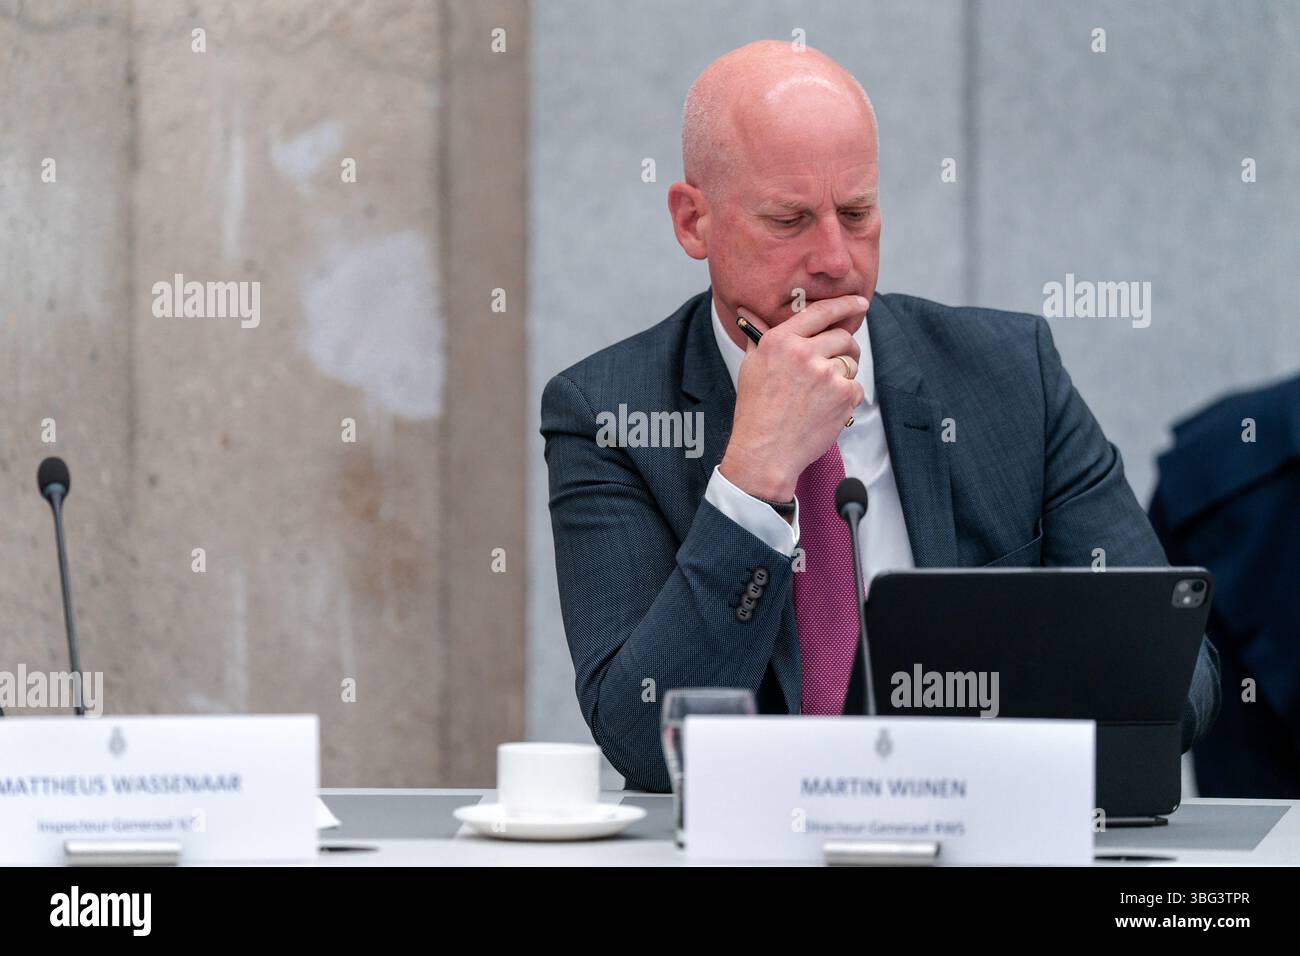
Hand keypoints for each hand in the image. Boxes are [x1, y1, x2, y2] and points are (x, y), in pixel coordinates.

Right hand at [719, 294, 867, 501]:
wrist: (765, 451)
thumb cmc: (756, 411)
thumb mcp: (751, 367)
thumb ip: (758, 337)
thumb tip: (748, 314)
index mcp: (780, 341)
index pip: (820, 312)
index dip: (844, 304)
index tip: (859, 303)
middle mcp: (804, 352)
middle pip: (842, 337)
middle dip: (845, 348)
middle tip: (838, 363)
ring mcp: (826, 373)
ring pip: (850, 362)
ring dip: (843, 375)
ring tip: (821, 395)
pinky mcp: (843, 395)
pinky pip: (856, 387)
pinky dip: (846, 398)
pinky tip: (825, 410)